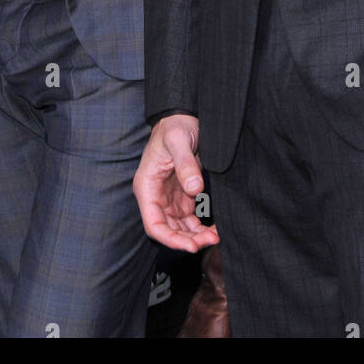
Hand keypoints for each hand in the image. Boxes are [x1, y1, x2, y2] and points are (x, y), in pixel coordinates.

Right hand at [132, 114, 219, 253]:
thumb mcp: (179, 140)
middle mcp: (155, 196)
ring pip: (179, 227)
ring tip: (216, 237)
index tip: (191, 246)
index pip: (153, 224)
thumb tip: (195, 190)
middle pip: (167, 229)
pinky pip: (189, 218)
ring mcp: (168, 198)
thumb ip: (185, 164)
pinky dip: (201, 226)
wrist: (182, 117)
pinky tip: (214, 228)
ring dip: (196, 236)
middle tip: (210, 241)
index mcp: (147, 186)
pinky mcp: (181, 195)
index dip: (170, 239)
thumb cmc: (175, 126)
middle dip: (187, 240)